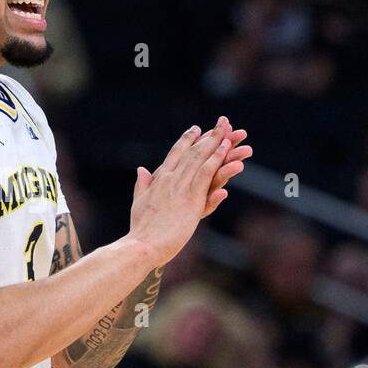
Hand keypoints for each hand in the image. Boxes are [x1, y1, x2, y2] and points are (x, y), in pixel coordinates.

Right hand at [127, 117, 251, 266]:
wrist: (142, 245)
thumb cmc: (140, 229)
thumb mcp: (139, 202)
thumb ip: (142, 184)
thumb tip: (141, 169)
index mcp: (158, 180)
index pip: (174, 155)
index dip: (186, 141)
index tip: (195, 129)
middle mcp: (170, 179)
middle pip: (191, 153)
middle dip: (207, 137)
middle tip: (220, 122)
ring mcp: (181, 187)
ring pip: (200, 159)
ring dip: (215, 143)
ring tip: (228, 130)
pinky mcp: (192, 198)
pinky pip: (206, 174)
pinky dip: (216, 159)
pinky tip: (226, 149)